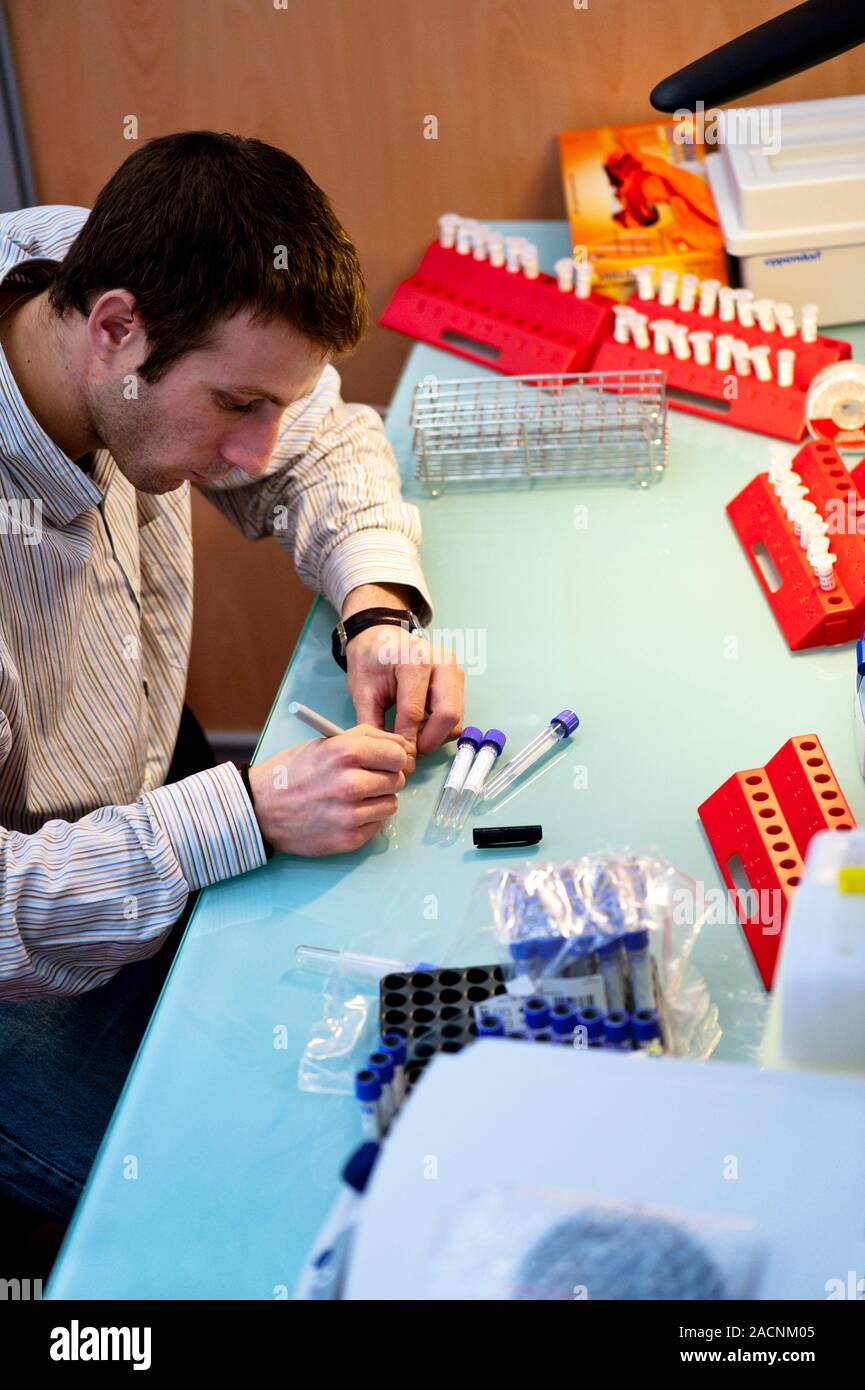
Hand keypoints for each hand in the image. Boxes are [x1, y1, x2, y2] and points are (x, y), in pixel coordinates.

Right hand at [247, 725, 408, 855]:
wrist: (260, 810)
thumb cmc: (292, 772)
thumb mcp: (324, 743)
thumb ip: (364, 738)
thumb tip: (400, 745)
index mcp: (345, 752)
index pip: (397, 754)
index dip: (393, 757)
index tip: (385, 761)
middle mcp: (350, 782)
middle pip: (397, 780)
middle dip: (386, 778)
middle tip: (366, 779)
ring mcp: (351, 814)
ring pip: (391, 804)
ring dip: (378, 800)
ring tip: (354, 797)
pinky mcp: (350, 838)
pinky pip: (378, 824)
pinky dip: (368, 819)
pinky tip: (347, 813)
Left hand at [346, 626, 463, 773]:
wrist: (380, 635)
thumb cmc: (370, 660)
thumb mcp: (362, 692)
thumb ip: (373, 725)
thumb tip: (387, 757)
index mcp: (413, 661)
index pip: (413, 713)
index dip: (406, 743)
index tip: (398, 761)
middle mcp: (441, 662)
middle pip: (448, 715)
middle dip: (429, 741)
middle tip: (411, 752)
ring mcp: (454, 669)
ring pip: (456, 717)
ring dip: (436, 735)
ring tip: (412, 736)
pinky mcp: (458, 677)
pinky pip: (457, 712)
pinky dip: (441, 726)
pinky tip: (421, 724)